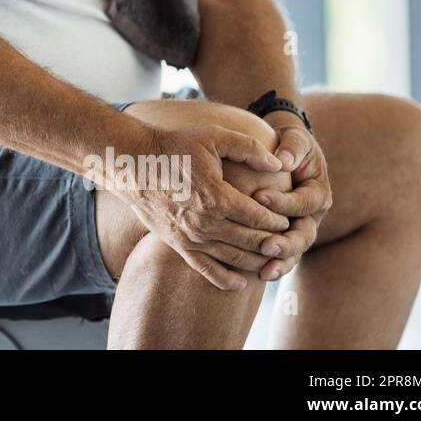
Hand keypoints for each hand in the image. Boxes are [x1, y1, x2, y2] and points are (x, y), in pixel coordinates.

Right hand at [114, 124, 291, 290]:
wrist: (133, 163)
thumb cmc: (174, 146)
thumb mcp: (213, 137)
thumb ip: (249, 148)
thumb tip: (279, 164)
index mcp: (217, 197)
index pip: (259, 217)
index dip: (278, 220)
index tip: (287, 218)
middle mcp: (205, 222)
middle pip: (251, 241)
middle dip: (273, 242)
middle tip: (287, 240)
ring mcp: (190, 237)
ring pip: (233, 258)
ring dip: (257, 261)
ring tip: (273, 258)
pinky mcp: (178, 244)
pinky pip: (205, 269)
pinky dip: (225, 279)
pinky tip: (241, 284)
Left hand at [252, 115, 331, 281]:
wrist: (283, 154)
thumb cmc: (289, 144)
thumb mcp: (294, 138)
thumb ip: (292, 146)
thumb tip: (283, 160)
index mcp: (318, 192)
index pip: (304, 201)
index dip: (285, 201)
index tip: (260, 196)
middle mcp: (312, 215)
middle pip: (305, 234)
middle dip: (287, 242)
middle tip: (266, 245)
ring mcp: (300, 228)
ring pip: (295, 251)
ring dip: (281, 261)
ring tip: (264, 269)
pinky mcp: (286, 237)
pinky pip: (284, 256)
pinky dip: (275, 266)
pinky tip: (260, 273)